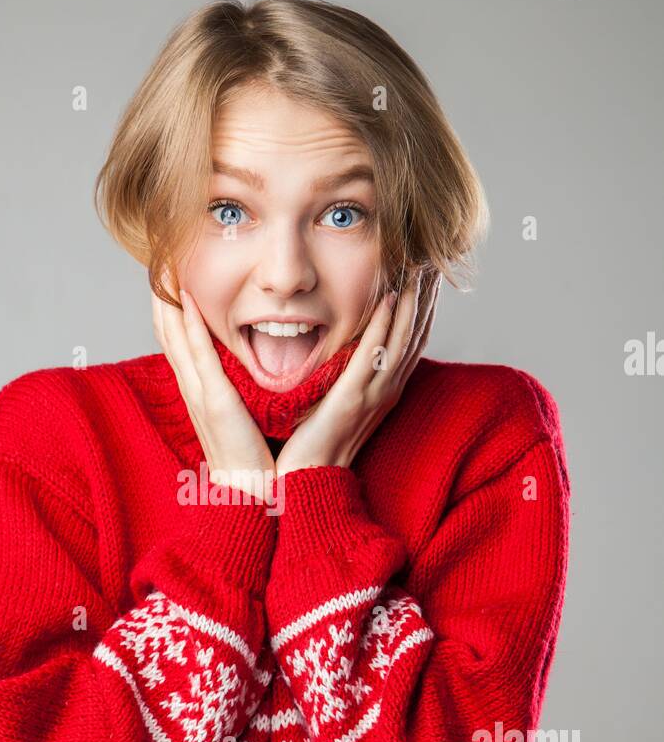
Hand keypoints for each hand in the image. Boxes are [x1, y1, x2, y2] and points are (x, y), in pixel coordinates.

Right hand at [151, 284, 276, 498]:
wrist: (250, 490)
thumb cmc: (251, 453)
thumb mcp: (240, 410)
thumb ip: (237, 385)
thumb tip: (243, 363)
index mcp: (197, 387)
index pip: (175, 336)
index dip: (168, 303)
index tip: (169, 271)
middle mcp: (191, 385)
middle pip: (166, 329)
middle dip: (161, 292)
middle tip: (160, 255)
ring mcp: (199, 392)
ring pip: (174, 335)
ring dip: (168, 299)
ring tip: (165, 265)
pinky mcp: (214, 400)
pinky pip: (198, 355)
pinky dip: (189, 325)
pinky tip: (187, 299)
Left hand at [274, 267, 440, 476]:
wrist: (308, 478)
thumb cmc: (318, 442)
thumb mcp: (343, 403)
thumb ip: (353, 378)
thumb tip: (353, 351)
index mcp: (386, 391)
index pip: (413, 341)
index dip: (424, 309)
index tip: (427, 277)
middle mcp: (387, 390)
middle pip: (415, 335)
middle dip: (426, 298)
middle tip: (432, 262)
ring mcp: (373, 394)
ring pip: (402, 340)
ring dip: (412, 303)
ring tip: (418, 270)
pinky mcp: (352, 397)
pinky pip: (372, 355)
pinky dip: (383, 326)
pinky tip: (388, 298)